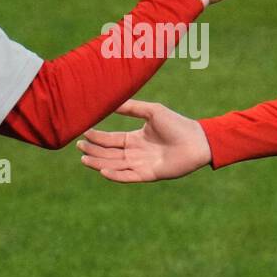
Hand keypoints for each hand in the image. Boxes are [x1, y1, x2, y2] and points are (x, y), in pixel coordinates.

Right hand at [77, 99, 210, 181]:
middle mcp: (136, 153)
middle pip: (109, 153)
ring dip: (99, 162)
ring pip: (115, 165)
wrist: (197, 140)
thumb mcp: (151, 111)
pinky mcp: (148, 175)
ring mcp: (141, 165)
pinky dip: (115, 174)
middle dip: (94, 150)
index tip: (83, 132)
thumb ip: (132, 107)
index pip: (111, 139)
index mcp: (136, 139)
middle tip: (78, 146)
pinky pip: (128, 176)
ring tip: (84, 158)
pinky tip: (103, 170)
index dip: (97, 137)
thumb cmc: (177, 124)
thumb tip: (112, 100)